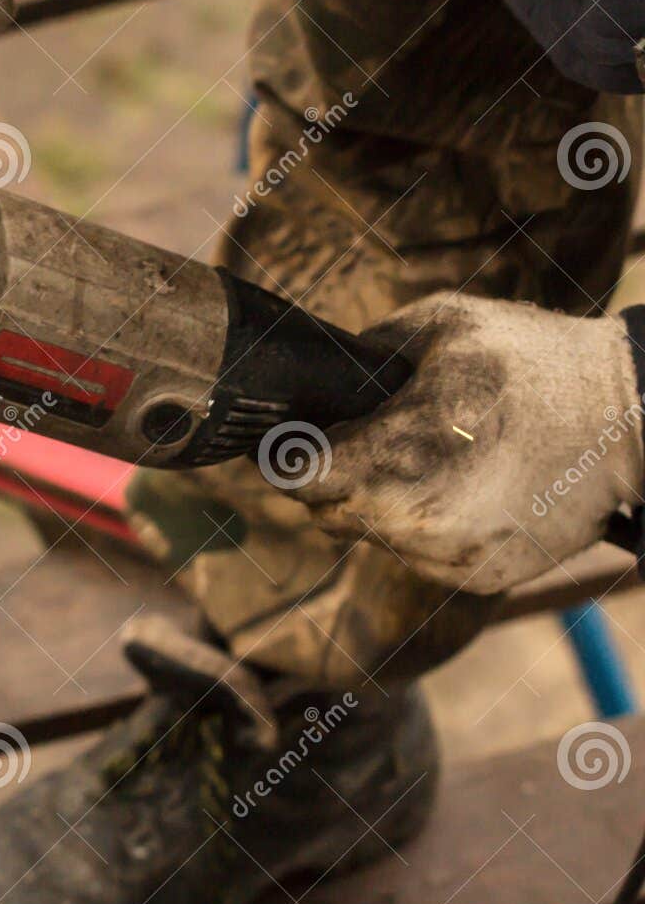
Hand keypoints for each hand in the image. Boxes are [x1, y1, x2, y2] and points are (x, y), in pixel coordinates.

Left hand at [288, 293, 642, 591]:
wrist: (631, 422)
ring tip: (427, 460)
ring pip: (373, 538)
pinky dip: (424, 527)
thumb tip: (320, 372)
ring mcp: (451, 556)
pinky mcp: (482, 578)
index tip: (301, 440)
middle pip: (329, 512)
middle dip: (335, 479)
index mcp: (398, 453)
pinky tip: (459, 488)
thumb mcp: (443, 325)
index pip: (301, 477)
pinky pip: (419, 557)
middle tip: (367, 442)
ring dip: (380, 505)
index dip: (292, 456)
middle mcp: (418, 518)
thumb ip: (368, 352)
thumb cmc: (533, 365)